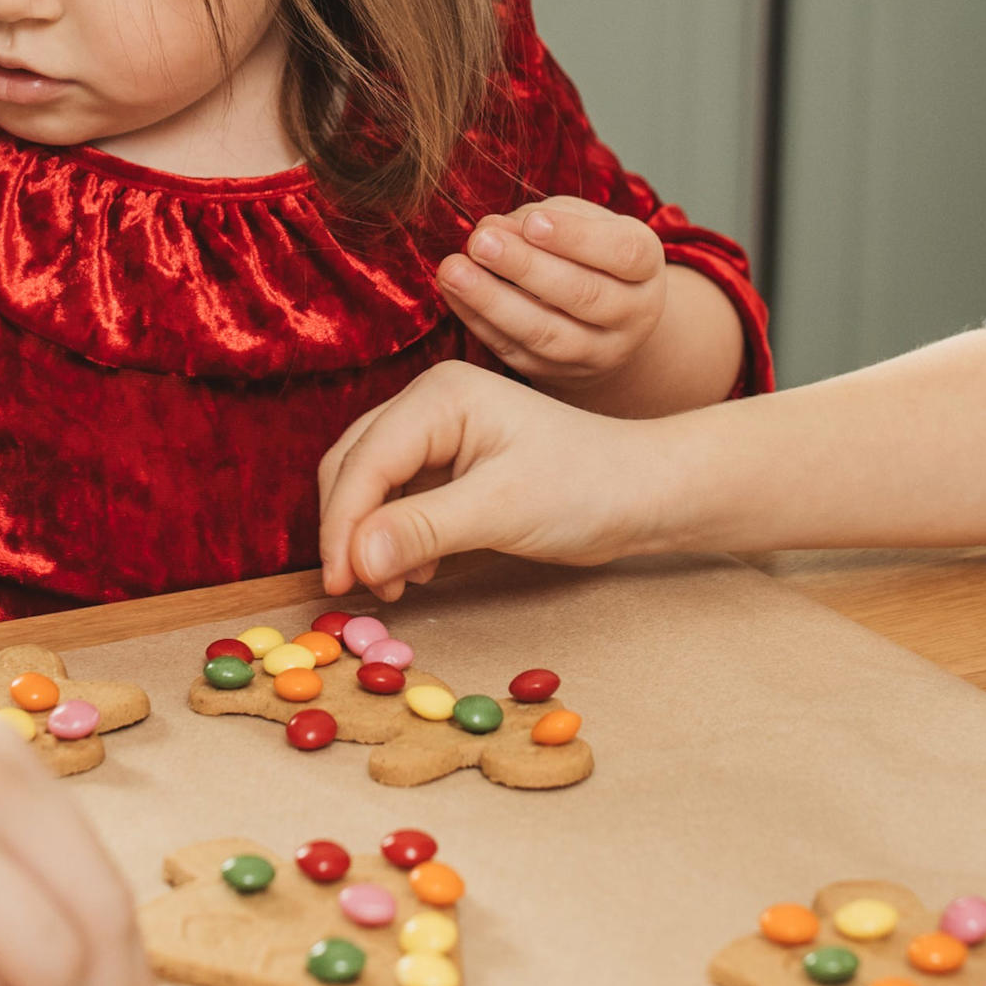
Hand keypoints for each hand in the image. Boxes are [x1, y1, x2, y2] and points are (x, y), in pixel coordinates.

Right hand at [316, 358, 687, 595]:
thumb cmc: (585, 488)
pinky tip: (418, 570)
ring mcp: (439, 432)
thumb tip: (358, 559)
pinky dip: (395, 537)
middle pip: (355, 466)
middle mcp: (431, 403)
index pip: (365, 460)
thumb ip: (423, 529)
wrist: (642, 492)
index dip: (343, 524)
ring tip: (397, 585)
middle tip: (358, 590)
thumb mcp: (502, 510)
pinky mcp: (450, 462)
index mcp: (441, 396)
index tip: (343, 583)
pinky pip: (399, 498)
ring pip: (371, 484)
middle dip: (350, 529)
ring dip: (371, 536)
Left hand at [436, 196, 669, 393]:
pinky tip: (453, 293)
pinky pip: (516, 352)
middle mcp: (632, 315)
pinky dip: (480, 321)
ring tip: (454, 270)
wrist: (602, 321)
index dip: (577, 238)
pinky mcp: (557, 375)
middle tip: (480, 242)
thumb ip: (541, 219)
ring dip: (494, 301)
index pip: (622, 254)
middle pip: (583, 295)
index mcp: (646, 267)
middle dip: (526, 268)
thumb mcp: (581, 224)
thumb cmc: (586, 255)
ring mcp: (597, 353)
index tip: (531, 221)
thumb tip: (492, 229)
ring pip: (548, 334)